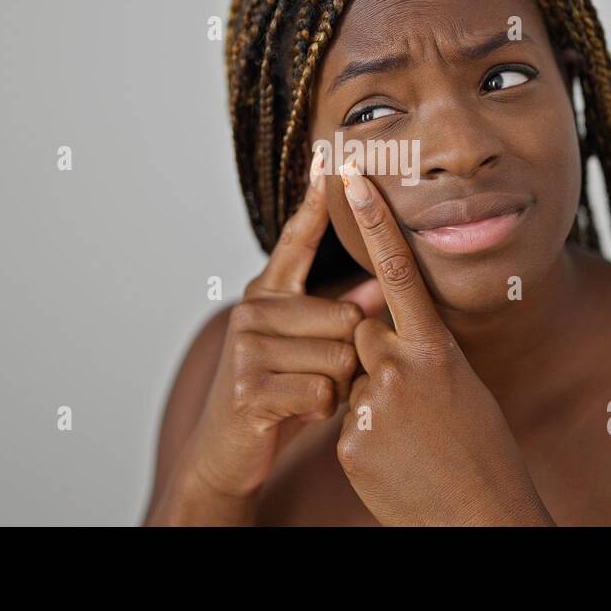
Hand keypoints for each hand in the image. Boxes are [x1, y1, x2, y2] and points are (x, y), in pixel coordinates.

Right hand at [174, 146, 363, 510]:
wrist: (225, 454)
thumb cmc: (276, 395)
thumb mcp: (307, 351)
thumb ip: (340, 314)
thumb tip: (384, 283)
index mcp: (267, 294)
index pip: (297, 240)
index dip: (315, 203)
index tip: (328, 156)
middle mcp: (253, 311)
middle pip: (347, 318)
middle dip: (349, 357)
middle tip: (318, 379)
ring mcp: (247, 347)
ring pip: (340, 357)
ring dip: (338, 388)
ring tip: (306, 396)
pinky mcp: (249, 387)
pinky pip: (324, 393)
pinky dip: (323, 412)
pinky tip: (296, 415)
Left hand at [335, 160, 555, 525]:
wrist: (479, 517)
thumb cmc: (482, 452)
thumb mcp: (464, 388)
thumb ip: (426, 352)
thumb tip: (397, 332)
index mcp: (437, 348)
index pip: (398, 271)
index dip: (374, 222)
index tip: (350, 178)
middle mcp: (401, 368)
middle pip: (362, 332)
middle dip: (376, 354)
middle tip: (415, 399)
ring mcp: (372, 404)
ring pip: (355, 379)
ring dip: (374, 400)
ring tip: (411, 437)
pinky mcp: (349, 440)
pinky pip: (347, 420)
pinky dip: (367, 436)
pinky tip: (396, 459)